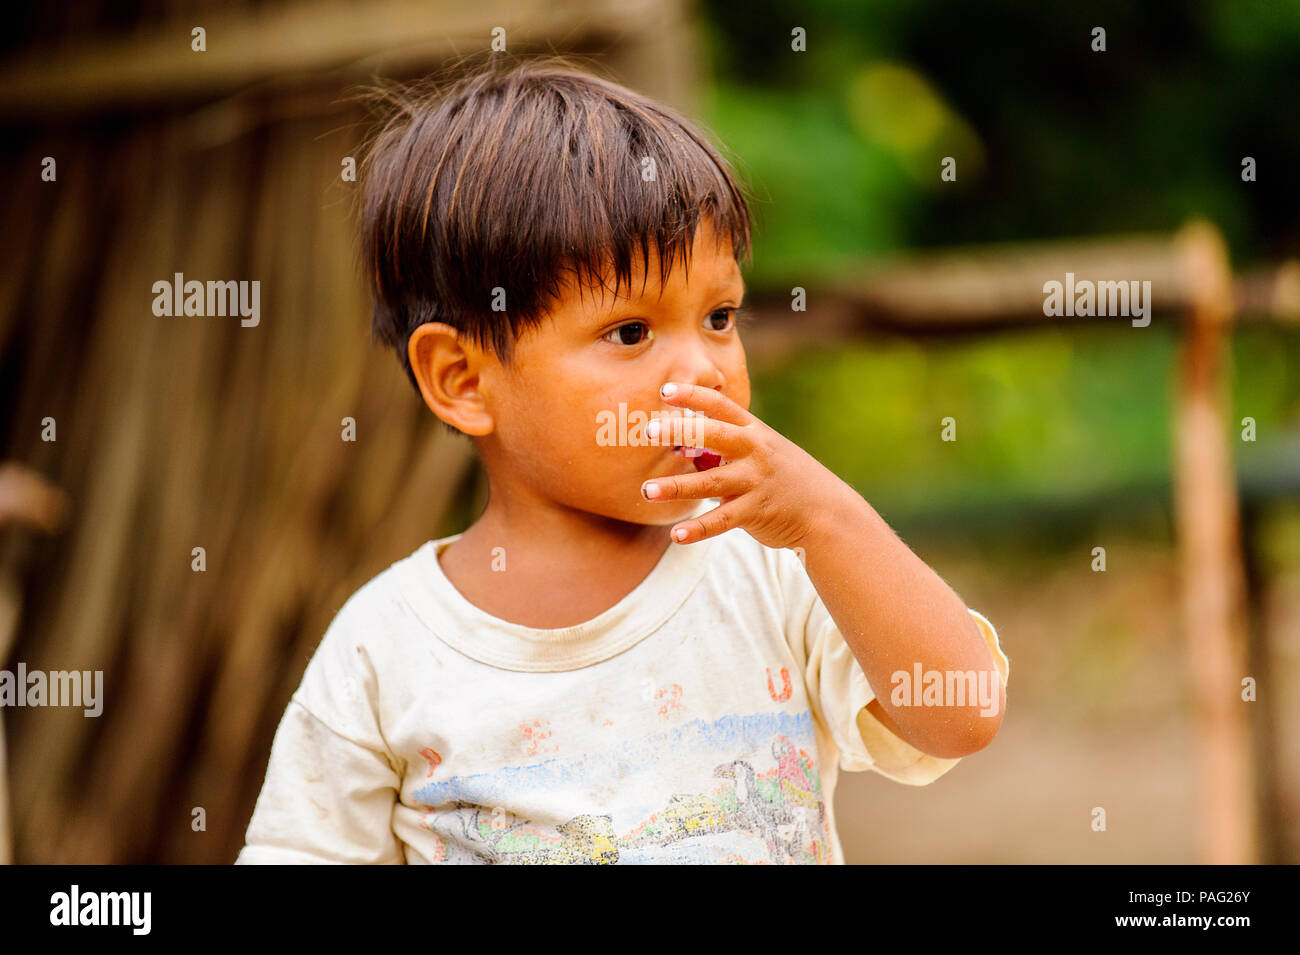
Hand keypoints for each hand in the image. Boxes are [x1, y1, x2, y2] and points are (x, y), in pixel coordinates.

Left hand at [640, 381, 849, 548]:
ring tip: (647, 491)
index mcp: (753, 432)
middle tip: (648, 430)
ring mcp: (755, 481)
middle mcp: (754, 451)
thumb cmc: (783, 477)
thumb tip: (682, 447)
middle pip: (713, 435)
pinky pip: (721, 520)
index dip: (693, 396)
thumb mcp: (761, 452)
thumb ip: (726, 448)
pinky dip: (698, 529)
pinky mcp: (756, 511)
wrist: (825, 510)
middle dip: (681, 431)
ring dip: (676, 487)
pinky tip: (677, 536)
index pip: (720, 406)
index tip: (665, 391)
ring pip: (709, 482)